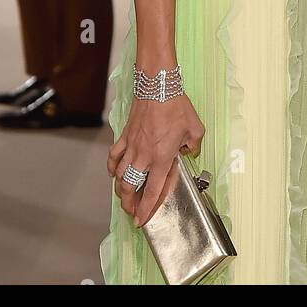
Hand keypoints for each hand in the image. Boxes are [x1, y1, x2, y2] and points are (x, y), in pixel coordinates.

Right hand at [107, 92, 204, 226]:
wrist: (157, 86)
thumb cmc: (176, 106)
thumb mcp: (195, 128)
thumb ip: (194, 145)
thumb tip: (190, 151)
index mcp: (162, 157)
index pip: (153, 190)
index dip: (146, 208)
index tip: (141, 220)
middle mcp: (144, 156)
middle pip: (131, 187)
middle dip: (129, 204)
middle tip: (130, 212)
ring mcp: (131, 146)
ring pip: (120, 175)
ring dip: (120, 189)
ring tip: (123, 197)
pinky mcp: (124, 136)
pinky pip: (113, 156)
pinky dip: (112, 167)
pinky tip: (114, 173)